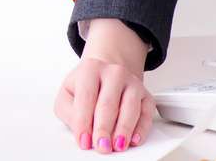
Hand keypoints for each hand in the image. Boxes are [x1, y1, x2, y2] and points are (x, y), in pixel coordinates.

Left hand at [54, 20, 155, 152]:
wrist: (106, 72)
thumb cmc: (86, 86)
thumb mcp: (68, 93)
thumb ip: (68, 111)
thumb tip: (80, 131)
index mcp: (90, 69)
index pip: (86, 97)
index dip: (84, 121)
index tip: (83, 140)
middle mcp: (113, 73)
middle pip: (108, 104)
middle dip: (104, 128)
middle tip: (101, 146)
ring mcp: (132, 83)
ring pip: (130, 108)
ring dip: (123, 130)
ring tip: (117, 145)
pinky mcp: (146, 96)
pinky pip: (146, 114)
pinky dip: (141, 129)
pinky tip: (134, 139)